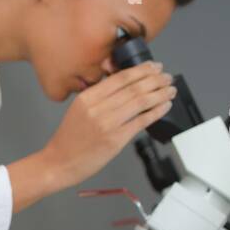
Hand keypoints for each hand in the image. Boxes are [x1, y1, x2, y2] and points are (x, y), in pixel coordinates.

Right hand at [6, 62, 174, 211]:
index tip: (154, 66)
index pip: (120, 78)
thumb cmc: (69, 139)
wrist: (59, 163)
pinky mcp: (116, 139)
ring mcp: (107, 124)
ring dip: (159, 94)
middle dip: (155, 80)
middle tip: (167, 77)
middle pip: (133, 88)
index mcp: (87, 98)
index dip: (141, 70)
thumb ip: (99, 96)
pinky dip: (156, 112)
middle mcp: (97, 108)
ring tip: (170, 90)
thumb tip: (123, 84)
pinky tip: (165, 106)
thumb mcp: (79, 109)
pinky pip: (141, 121)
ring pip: (140, 102)